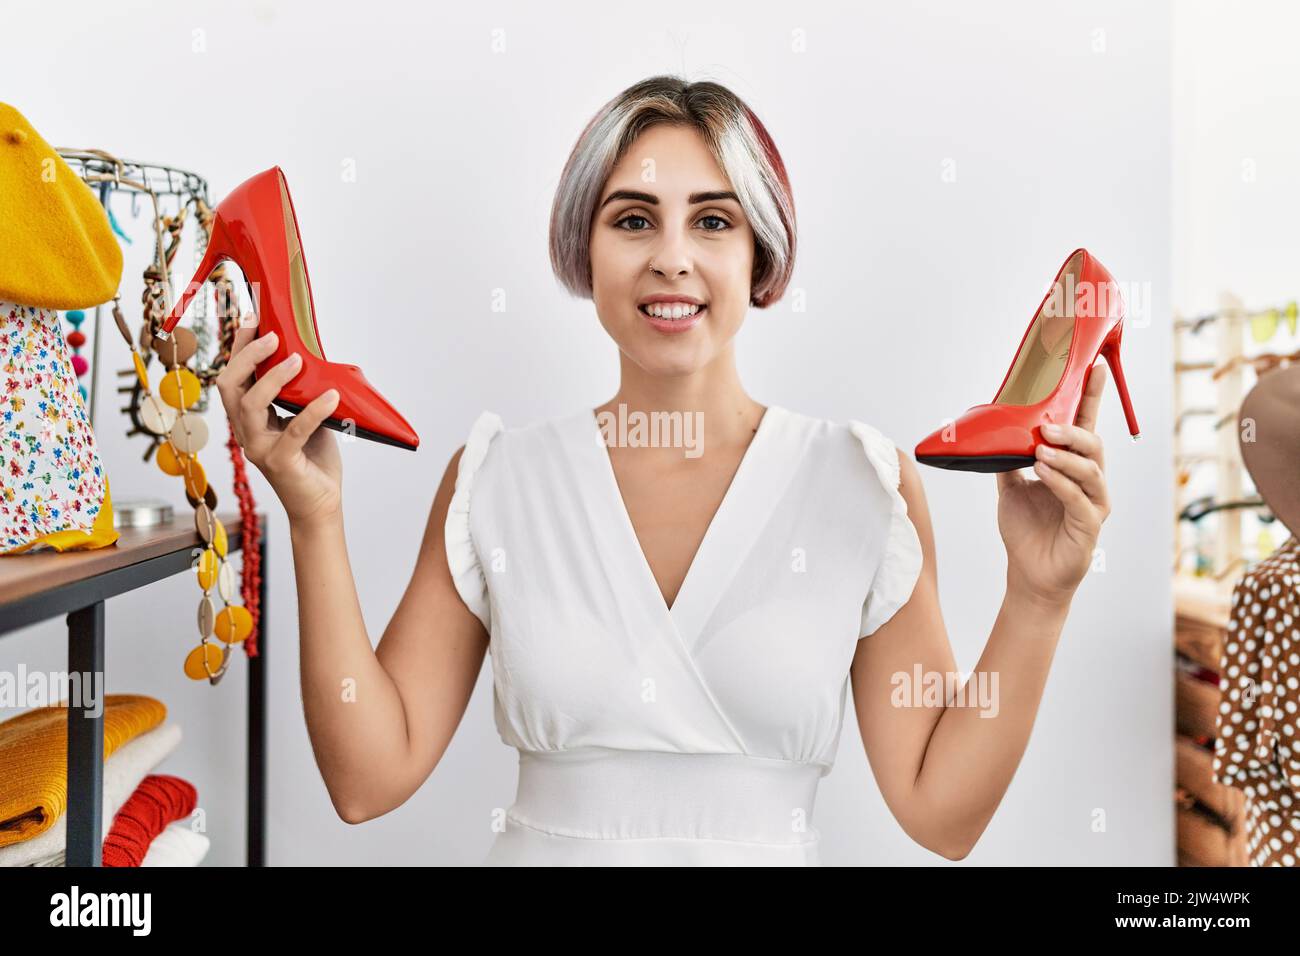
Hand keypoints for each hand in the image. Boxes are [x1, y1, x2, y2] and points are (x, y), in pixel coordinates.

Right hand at [215, 313, 343, 526]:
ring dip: (273, 377)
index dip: (238, 346)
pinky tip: (330, 396)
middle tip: (272, 335)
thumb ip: (300, 393)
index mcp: (248, 417)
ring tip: (297, 360)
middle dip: (247, 354)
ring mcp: (259, 447)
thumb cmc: (312, 460)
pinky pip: (294, 430)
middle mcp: (246, 430)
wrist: (320, 504)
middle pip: (229, 385)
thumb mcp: (305, 418)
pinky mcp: (280, 462)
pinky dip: (313, 410)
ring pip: (250, 404)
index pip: (233, 375)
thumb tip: (311, 358)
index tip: (251, 317)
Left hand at [995, 361, 1112, 606]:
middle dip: (1072, 430)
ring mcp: (1093, 503)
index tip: (1092, 366)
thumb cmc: (1026, 530)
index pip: (1085, 425)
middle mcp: (1089, 481)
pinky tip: (1043, 471)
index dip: (1090, 396)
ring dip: (1066, 455)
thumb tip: (991, 432)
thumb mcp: (1010, 488)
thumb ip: (1007, 460)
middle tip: (1045, 426)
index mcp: (1073, 466)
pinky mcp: (1089, 525)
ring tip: (1041, 448)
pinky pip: (1079, 498)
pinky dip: (1061, 482)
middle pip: (1093, 444)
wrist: (1028, 572)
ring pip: (1090, 469)